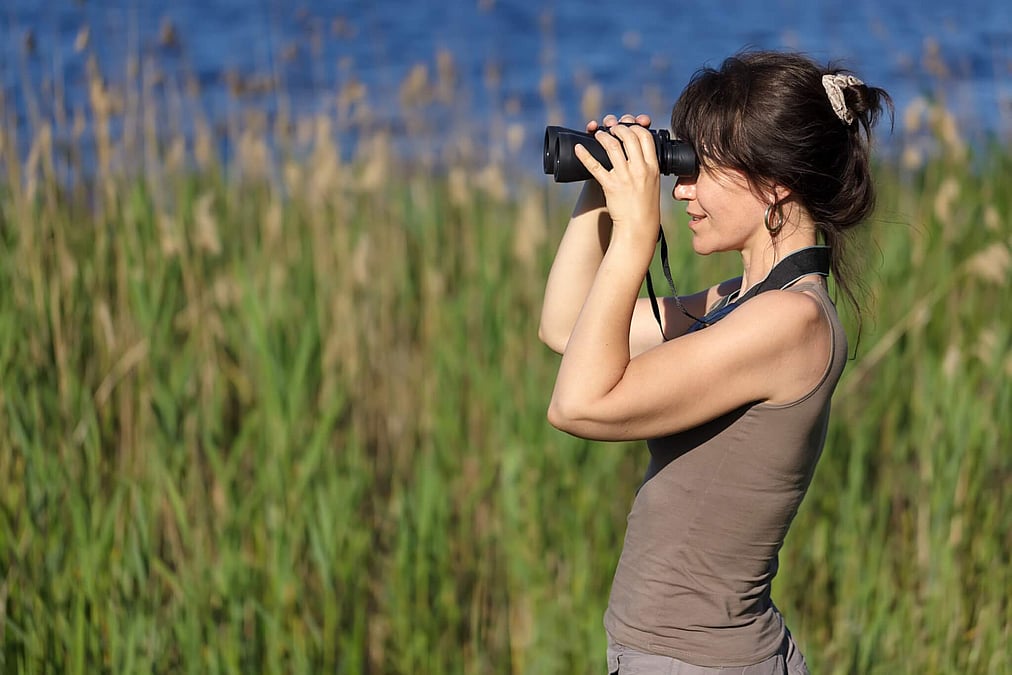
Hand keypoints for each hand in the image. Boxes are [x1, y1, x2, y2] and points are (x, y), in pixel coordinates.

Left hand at [575, 113, 659, 248]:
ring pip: (612, 146)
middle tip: (611, 128)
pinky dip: (585, 155)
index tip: (627, 126)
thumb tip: (639, 150)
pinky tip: (579, 148)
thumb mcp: (653, 182)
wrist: (638, 226)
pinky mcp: (610, 185)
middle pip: (628, 136)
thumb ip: (647, 165)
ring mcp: (625, 177)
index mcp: (652, 167)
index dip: (634, 126)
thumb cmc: (645, 205)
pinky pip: (595, 166)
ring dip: (602, 136)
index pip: (645, 136)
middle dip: (617, 127)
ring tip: (598, 134)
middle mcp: (640, 169)